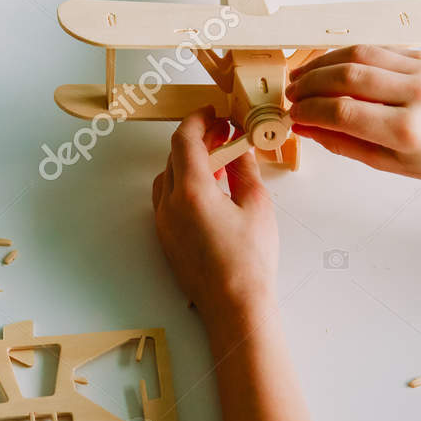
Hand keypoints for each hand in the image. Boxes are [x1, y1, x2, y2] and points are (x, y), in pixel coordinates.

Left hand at [152, 109, 277, 332]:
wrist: (234, 307)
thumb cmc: (249, 262)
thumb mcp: (256, 207)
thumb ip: (245, 170)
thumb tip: (241, 148)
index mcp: (192, 191)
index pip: (185, 140)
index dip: (198, 120)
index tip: (211, 113)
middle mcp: (170, 204)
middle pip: (174, 157)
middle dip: (197, 140)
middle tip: (223, 134)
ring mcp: (164, 223)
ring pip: (167, 178)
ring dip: (188, 163)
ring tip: (218, 162)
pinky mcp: (165, 239)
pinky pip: (167, 200)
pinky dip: (183, 185)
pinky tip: (208, 190)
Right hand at [283, 45, 420, 185]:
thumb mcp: (392, 165)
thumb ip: (346, 144)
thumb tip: (309, 129)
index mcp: (408, 130)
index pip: (342, 112)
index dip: (309, 112)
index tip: (294, 116)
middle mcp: (416, 94)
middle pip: (346, 77)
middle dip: (310, 84)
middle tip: (292, 95)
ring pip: (359, 54)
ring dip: (323, 64)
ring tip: (304, 78)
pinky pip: (377, 48)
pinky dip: (348, 55)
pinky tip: (332, 67)